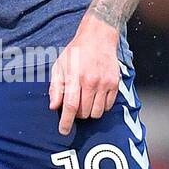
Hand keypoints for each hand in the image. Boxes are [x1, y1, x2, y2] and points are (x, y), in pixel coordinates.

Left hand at [48, 13, 120, 135]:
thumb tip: (54, 106)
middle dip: (77, 114)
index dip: (66, 122)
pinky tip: (95, 97)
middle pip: (84, 112)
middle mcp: (91, 81)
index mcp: (75, 77)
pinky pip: (108, 106)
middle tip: (74, 105)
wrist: (98, 37)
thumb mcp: (59, 66)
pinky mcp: (115, 84)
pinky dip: (100, 107)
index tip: (63, 131)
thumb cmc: (76, 52)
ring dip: (89, 112)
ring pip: (97, 113)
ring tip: (85, 101)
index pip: (70, 106)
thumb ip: (55, 87)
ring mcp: (105, 83)